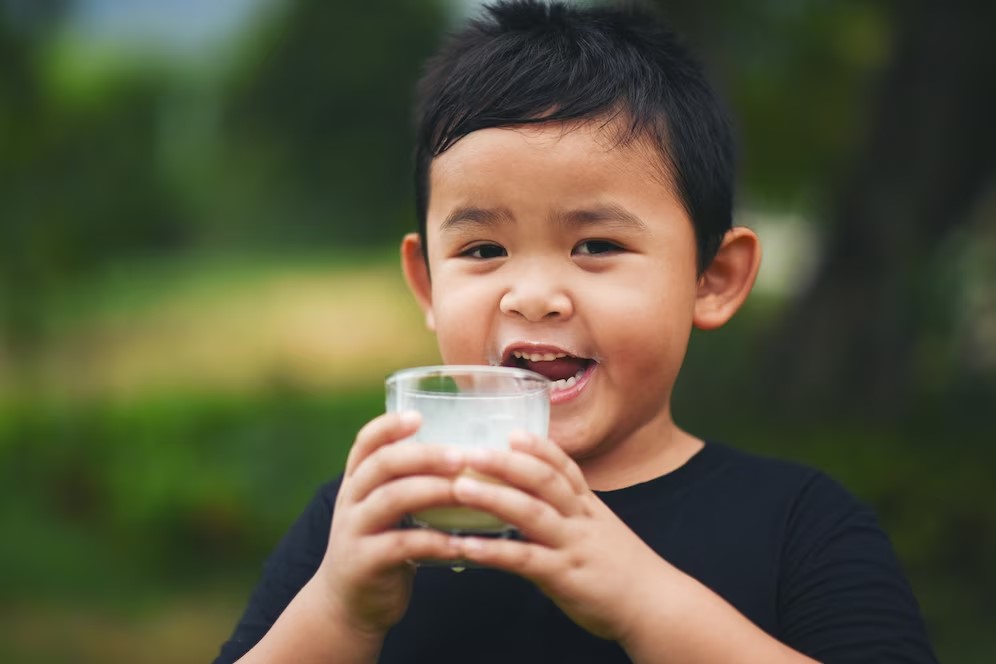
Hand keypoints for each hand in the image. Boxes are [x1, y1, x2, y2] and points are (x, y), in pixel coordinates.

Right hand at [316, 411, 465, 638]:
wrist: (346, 605)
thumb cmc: (380, 545)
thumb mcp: (382, 508)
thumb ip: (406, 482)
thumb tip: (465, 452)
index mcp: (357, 481)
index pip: (366, 442)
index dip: (390, 425)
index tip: (419, 415)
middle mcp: (350, 500)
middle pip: (382, 464)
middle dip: (424, 456)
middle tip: (461, 456)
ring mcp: (353, 531)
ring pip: (391, 500)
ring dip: (433, 491)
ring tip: (466, 490)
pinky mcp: (364, 564)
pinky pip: (401, 546)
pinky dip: (434, 542)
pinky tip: (460, 542)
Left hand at [449, 432, 667, 641]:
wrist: (656, 606)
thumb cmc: (620, 569)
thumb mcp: (598, 529)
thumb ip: (568, 513)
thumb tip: (529, 500)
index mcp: (589, 505)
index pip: (564, 466)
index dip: (538, 447)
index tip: (511, 431)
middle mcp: (581, 518)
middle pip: (545, 480)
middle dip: (507, 463)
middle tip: (471, 452)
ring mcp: (574, 545)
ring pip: (533, 513)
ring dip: (494, 497)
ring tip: (459, 487)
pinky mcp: (565, 576)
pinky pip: (526, 560)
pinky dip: (495, 551)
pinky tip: (466, 547)